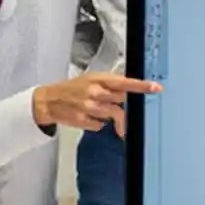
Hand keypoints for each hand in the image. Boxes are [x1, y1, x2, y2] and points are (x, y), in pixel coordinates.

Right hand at [32, 73, 161, 136]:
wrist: (48, 100)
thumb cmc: (72, 89)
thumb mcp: (90, 80)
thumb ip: (109, 86)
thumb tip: (128, 93)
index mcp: (98, 79)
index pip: (124, 82)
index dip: (141, 86)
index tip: (156, 88)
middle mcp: (95, 92)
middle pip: (122, 100)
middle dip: (123, 103)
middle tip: (114, 103)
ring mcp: (89, 107)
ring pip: (112, 115)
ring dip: (108, 115)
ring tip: (95, 109)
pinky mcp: (83, 120)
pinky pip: (100, 125)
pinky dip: (97, 123)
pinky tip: (87, 117)